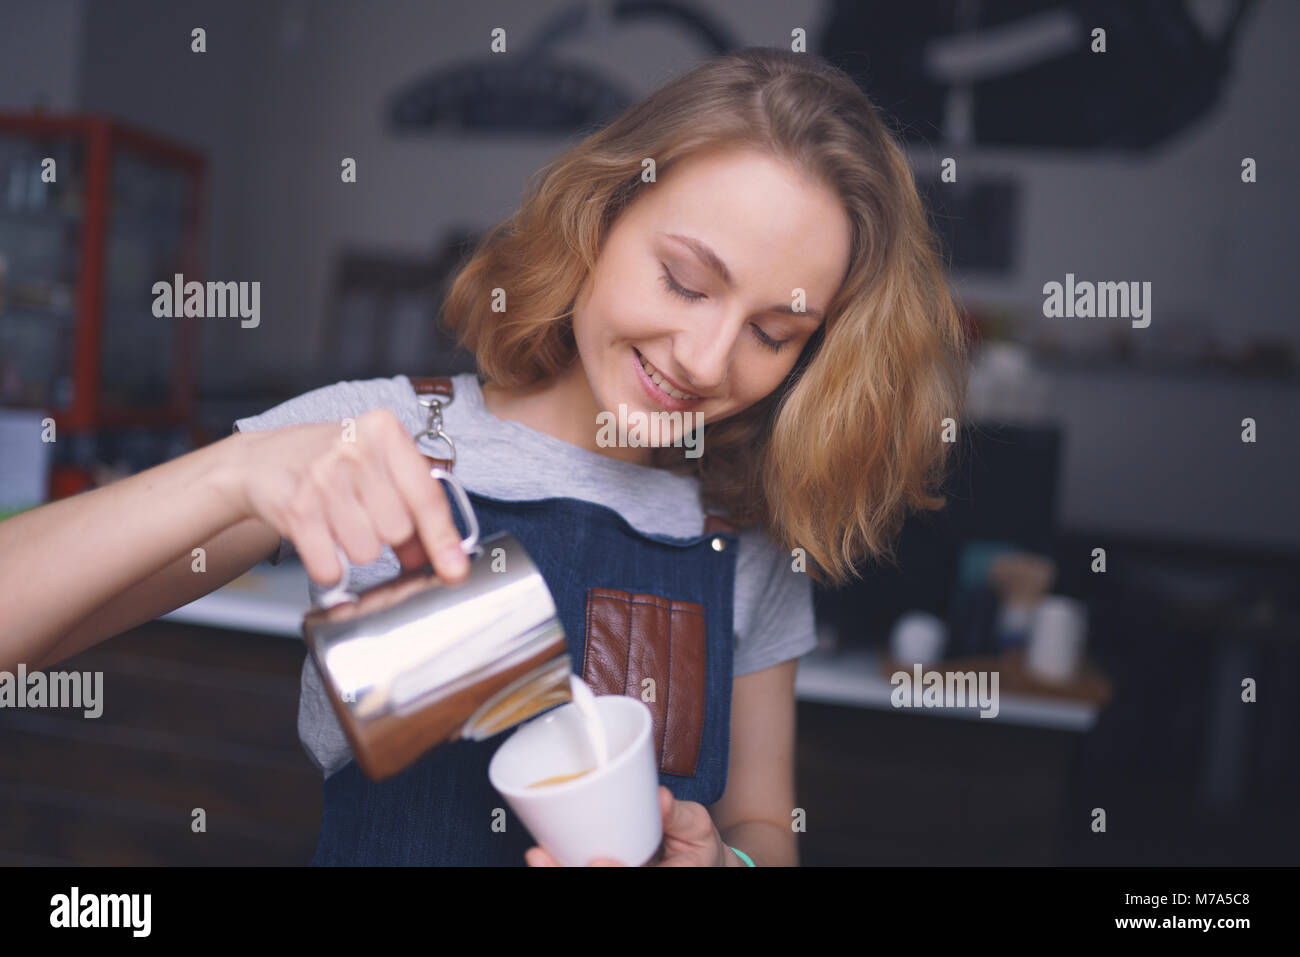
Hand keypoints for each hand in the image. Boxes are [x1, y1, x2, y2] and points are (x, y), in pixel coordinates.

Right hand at [232, 407, 470, 586]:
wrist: (261, 460)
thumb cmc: (330, 461)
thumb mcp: (377, 467)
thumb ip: (413, 508)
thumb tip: (443, 559)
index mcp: (385, 430)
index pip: (426, 495)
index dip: (443, 539)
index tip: (454, 570)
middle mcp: (355, 449)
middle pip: (399, 529)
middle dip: (386, 534)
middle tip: (364, 513)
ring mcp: (323, 477)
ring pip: (368, 552)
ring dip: (357, 548)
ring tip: (339, 520)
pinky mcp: (296, 509)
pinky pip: (331, 567)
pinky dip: (329, 566)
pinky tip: (321, 539)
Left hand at [524, 786, 736, 866]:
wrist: (698, 862)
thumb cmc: (696, 846)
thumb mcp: (697, 827)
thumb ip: (679, 815)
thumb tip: (660, 798)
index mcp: (666, 877)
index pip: (637, 879)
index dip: (614, 873)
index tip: (598, 861)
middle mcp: (638, 877)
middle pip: (600, 878)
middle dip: (568, 873)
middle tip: (541, 857)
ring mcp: (619, 872)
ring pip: (584, 875)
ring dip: (559, 871)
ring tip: (537, 856)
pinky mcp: (605, 869)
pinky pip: (581, 867)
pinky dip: (561, 864)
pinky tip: (541, 857)